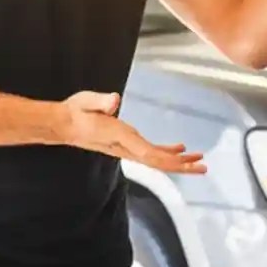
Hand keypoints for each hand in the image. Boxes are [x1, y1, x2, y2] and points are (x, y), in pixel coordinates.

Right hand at [61, 92, 206, 174]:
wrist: (64, 124)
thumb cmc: (76, 111)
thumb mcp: (86, 101)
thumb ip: (100, 101)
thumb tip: (113, 100)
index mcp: (119, 136)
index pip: (145, 152)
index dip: (166, 157)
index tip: (184, 159)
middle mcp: (126, 147)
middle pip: (157, 162)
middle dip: (181, 166)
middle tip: (203, 166)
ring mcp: (127, 148)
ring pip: (157, 160)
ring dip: (179, 162)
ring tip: (199, 161)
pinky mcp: (127, 145)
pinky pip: (151, 153)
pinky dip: (168, 153)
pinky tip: (180, 149)